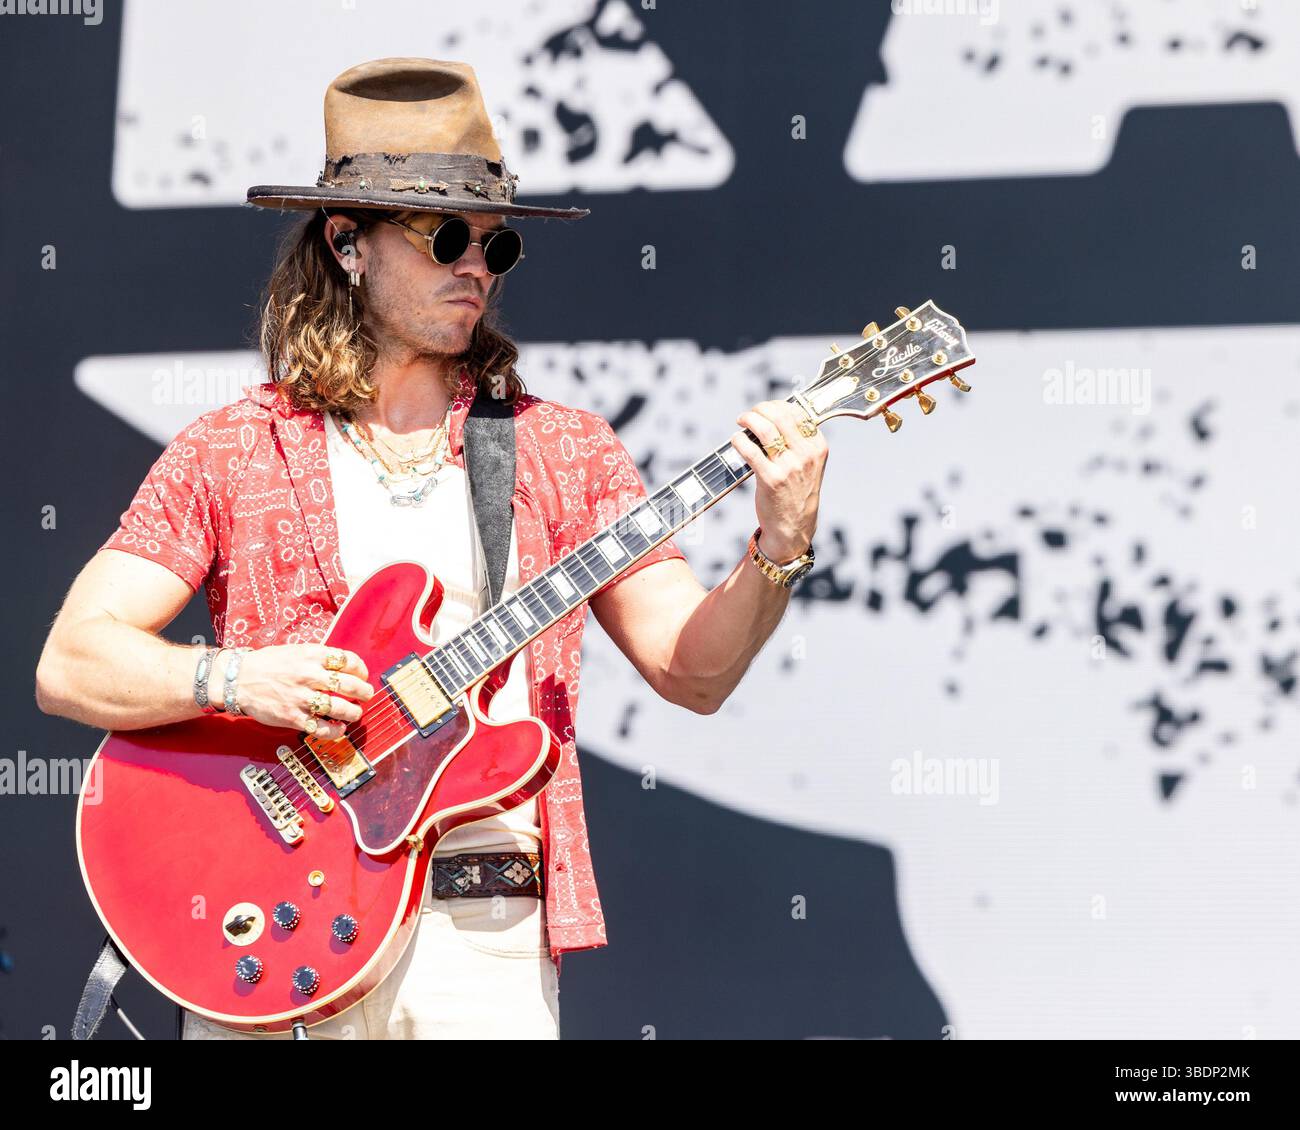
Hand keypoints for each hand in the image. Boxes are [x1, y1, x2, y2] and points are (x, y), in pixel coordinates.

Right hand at [208, 644, 375, 738]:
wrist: (237, 679)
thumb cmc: (267, 664)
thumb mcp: (295, 650)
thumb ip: (318, 657)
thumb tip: (342, 665)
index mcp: (311, 656)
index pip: (348, 660)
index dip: (361, 669)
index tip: (362, 675)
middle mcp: (309, 676)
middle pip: (349, 685)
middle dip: (364, 692)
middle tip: (366, 695)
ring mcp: (301, 698)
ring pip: (340, 708)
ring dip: (354, 712)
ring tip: (355, 713)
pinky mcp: (293, 717)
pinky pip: (321, 728)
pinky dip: (335, 731)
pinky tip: (339, 730)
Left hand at [730, 400, 827, 561]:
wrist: (793, 527)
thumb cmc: (797, 492)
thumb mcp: (809, 464)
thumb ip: (798, 441)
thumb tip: (773, 415)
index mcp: (818, 447)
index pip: (797, 413)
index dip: (777, 405)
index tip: (765, 409)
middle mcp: (806, 455)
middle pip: (780, 415)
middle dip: (761, 408)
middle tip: (750, 414)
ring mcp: (789, 467)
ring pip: (765, 428)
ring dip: (748, 419)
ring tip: (741, 420)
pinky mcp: (770, 479)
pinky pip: (750, 450)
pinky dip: (739, 440)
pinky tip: (736, 440)